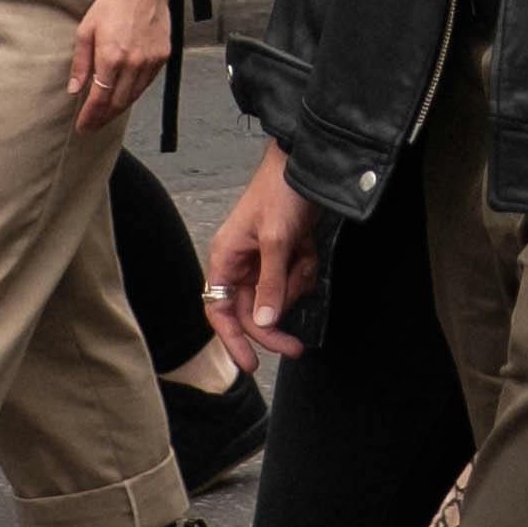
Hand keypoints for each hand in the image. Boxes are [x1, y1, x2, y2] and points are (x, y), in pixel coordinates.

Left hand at [67, 0, 171, 136]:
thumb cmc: (112, 5)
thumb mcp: (86, 31)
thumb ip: (80, 63)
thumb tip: (74, 89)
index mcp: (111, 58)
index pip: (99, 99)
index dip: (90, 117)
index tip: (82, 127)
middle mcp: (133, 64)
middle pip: (117, 103)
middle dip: (103, 118)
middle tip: (92, 126)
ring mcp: (150, 62)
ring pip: (134, 96)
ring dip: (118, 109)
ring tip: (106, 115)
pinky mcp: (162, 57)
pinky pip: (147, 83)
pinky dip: (134, 93)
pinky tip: (124, 95)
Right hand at [202, 147, 325, 369]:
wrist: (308, 162)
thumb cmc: (281, 192)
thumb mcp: (276, 239)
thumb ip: (270, 283)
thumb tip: (264, 321)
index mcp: (225, 259)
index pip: (219, 311)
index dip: (231, 339)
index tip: (249, 364)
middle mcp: (240, 262)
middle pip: (252, 311)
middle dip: (274, 323)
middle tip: (296, 348)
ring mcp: (264, 258)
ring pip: (278, 296)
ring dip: (294, 284)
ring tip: (303, 258)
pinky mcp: (285, 253)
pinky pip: (293, 278)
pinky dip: (304, 269)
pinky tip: (308, 249)